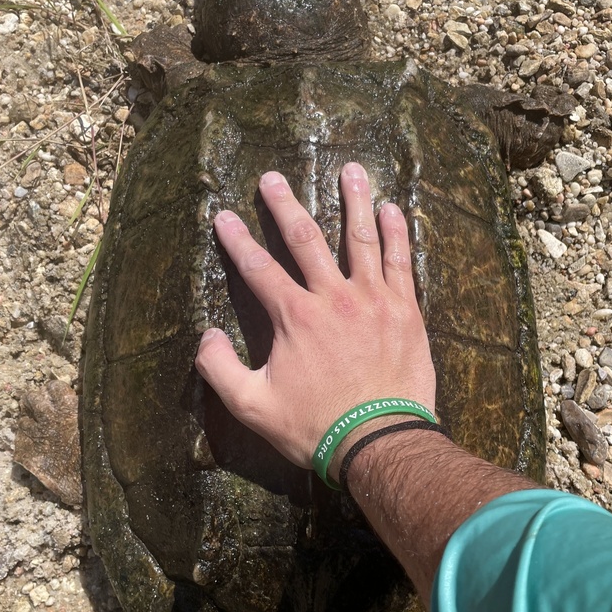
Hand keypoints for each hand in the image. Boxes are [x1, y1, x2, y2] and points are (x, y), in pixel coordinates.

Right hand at [195, 162, 435, 469]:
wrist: (380, 442)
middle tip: (272, 177)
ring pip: (360, 238)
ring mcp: (373, 300)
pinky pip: (400, 262)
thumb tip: (206, 335)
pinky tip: (392, 209)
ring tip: (350, 168)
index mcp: (295, 317)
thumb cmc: (315, 427)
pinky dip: (396, 233)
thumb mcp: (253, 407)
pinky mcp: (405, 311)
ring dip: (353, 200)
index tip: (223, 215)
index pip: (258, 268)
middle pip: (305, 240)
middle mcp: (333, 298)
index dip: (237, 240)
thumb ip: (220, 370)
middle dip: (284, 205)